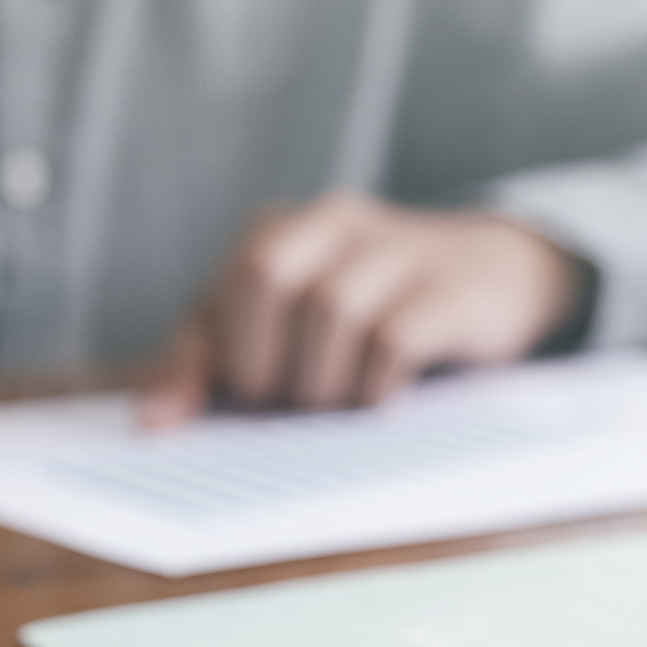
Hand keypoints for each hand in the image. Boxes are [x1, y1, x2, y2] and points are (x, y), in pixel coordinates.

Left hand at [142, 193, 578, 424]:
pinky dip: (374, 384)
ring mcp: (400, 250)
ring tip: (333, 407)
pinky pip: (396, 339)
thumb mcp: (281, 325)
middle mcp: (337, 223)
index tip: (213, 414)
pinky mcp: (451, 291)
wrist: (494, 275)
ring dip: (321, 380)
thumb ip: (210, 361)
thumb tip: (152, 423)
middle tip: (282, 406)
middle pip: (268, 275)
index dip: (214, 356)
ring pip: (333, 309)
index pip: (228, 283)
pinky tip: (376, 403)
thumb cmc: (364, 312)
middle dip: (264, 359)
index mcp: (284, 228)